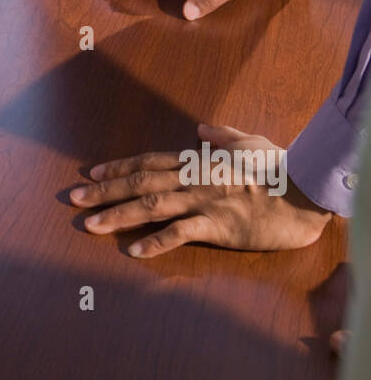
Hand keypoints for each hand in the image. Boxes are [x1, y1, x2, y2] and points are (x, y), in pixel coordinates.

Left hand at [70, 123, 330, 256]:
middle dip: (103, 191)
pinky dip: (155, 241)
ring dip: (117, 215)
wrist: (305, 190)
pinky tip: (134, 250)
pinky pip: (180, 232)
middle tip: (73, 200)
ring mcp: (203, 200)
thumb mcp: (249, 142)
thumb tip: (201, 129)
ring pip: (151, 205)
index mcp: (198, 160)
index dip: (118, 168)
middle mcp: (193, 178)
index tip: (91, 175)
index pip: (148, 162)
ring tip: (90, 225)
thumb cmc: (279, 166)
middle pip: (140, 182)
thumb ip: (222, 137)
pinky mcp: (218, 224)